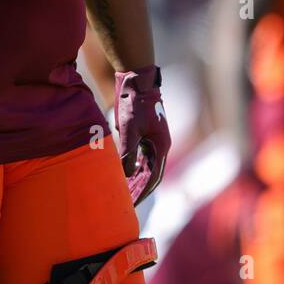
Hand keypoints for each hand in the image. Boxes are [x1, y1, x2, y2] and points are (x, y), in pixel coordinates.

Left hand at [113, 65, 170, 204]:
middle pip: (151, 173)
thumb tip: (126, 174)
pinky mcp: (146, 133)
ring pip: (146, 165)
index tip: (132, 203)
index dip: (143, 192)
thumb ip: (128, 152)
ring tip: (122, 191)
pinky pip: (141, 155)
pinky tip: (121, 173)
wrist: (137, 80)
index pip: (154, 177)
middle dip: (139, 189)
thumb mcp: (130, 128)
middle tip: (124, 202)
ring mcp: (154, 139)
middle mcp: (160, 145)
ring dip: (135, 179)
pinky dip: (133, 166)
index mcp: (161, 146)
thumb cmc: (135, 103)